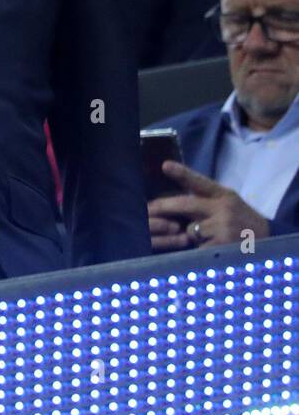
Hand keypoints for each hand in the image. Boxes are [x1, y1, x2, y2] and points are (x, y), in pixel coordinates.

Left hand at [147, 161, 269, 250]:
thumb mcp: (229, 203)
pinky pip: (197, 247)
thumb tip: (171, 201)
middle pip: (185, 204)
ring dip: (189, 235)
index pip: (200, 182)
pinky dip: (198, 249)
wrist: (268, 241)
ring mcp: (224, 226)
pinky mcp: (222, 245)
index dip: (182, 174)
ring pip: (190, 229)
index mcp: (224, 195)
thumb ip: (205, 200)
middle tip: (146, 209)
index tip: (165, 165)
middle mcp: (224, 208)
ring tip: (204, 236)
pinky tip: (210, 248)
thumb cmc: (240, 221)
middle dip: (162, 207)